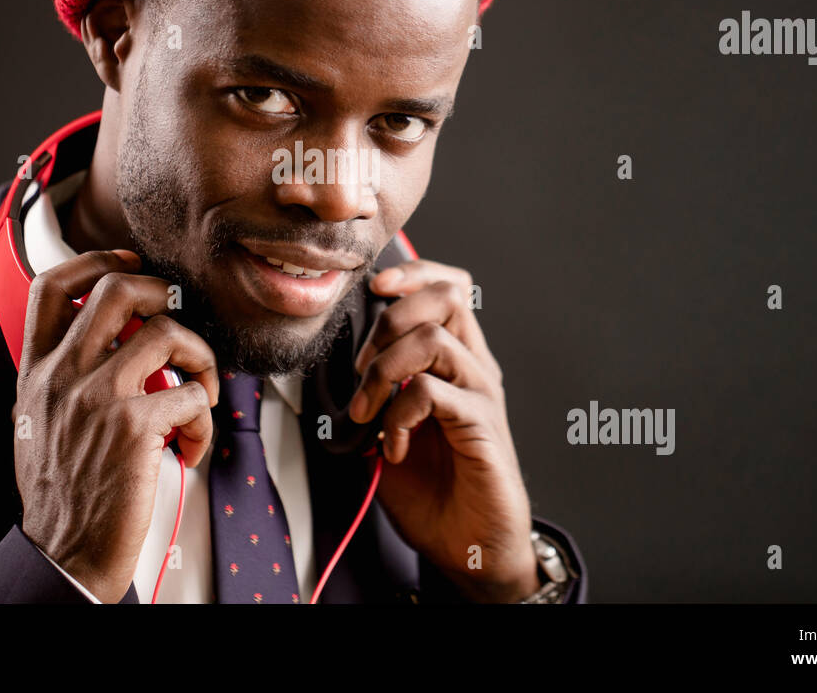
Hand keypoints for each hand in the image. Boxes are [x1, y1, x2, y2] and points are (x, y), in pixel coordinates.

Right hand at [13, 250, 218, 602]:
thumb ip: (64, 375)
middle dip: (162, 292)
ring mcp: (97, 398)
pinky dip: (204, 419)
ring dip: (200, 359)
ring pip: (168, 332)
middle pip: (117, 289)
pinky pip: (192, 394)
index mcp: (36, 371)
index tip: (132, 267)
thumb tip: (113, 338)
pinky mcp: (134, 428)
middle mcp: (62, 376)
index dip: (97, 261)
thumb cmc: (62, 490)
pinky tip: (189, 446)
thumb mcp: (38, 419)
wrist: (64, 553)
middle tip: (178, 322)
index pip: (51, 286)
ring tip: (199, 393)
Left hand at [350, 259, 540, 602]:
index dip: (413, 274)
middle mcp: (474, 367)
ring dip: (383, 371)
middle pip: (448, 296)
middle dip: (390, 318)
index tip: (373, 288)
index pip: (449, 287)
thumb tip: (334, 359)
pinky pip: (432, 392)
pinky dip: (398, 414)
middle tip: (361, 368)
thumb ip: (374, 387)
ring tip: (367, 412)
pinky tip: (390, 445)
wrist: (467, 542)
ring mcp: (480, 394)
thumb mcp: (388, 424)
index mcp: (455, 358)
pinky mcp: (482, 425)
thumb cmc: (431, 484)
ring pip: (433, 340)